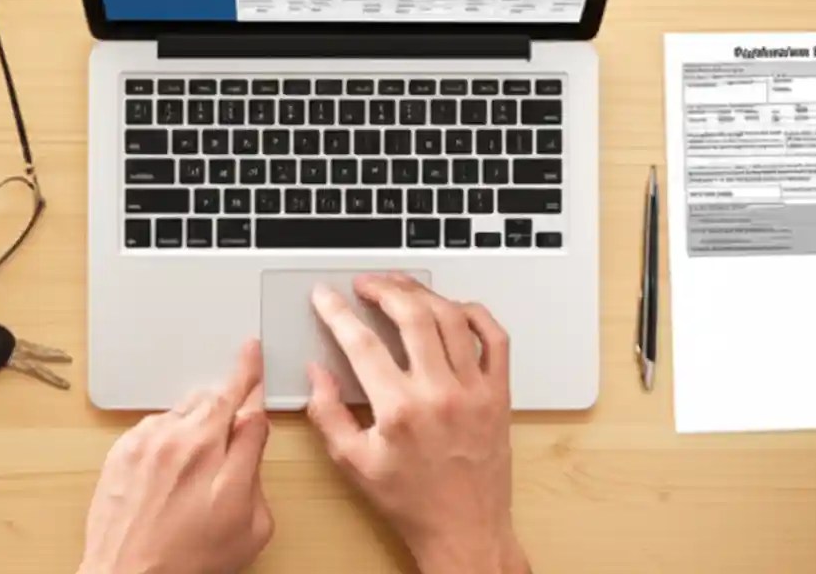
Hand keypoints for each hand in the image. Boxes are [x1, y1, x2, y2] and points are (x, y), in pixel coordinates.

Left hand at [79, 340, 272, 573]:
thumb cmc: (192, 560)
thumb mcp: (250, 523)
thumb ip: (254, 465)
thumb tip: (253, 429)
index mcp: (215, 450)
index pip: (242, 395)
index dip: (250, 372)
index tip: (251, 351)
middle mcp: (178, 436)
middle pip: (212, 397)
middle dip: (227, 399)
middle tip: (232, 415)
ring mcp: (145, 441)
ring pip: (182, 410)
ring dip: (196, 421)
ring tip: (197, 465)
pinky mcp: (120, 451)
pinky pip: (153, 426)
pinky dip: (167, 437)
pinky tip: (170, 470)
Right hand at [307, 273, 526, 573]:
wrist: (464, 530)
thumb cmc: (411, 501)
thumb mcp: (353, 463)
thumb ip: (327, 413)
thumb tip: (317, 373)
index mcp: (399, 410)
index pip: (362, 343)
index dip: (337, 313)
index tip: (326, 297)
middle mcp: (439, 394)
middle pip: (412, 316)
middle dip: (384, 289)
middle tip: (366, 284)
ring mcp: (474, 391)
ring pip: (451, 318)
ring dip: (423, 293)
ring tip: (401, 287)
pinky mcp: (498, 394)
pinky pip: (495, 338)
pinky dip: (475, 314)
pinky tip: (454, 308)